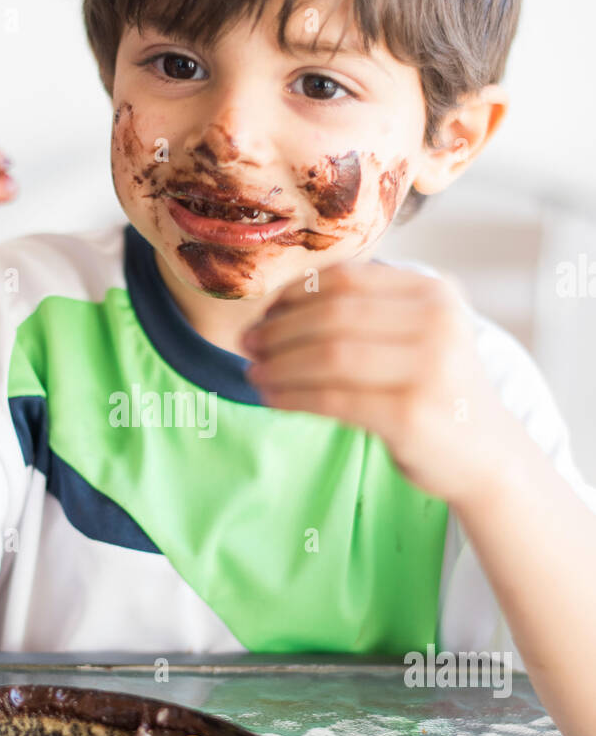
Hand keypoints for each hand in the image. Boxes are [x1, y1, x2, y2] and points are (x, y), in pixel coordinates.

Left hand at [241, 260, 518, 506]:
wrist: (486, 456)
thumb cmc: (436, 392)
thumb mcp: (419, 336)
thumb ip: (368, 313)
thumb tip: (276, 308)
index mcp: (436, 292)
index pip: (347, 280)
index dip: (295, 294)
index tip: (264, 314)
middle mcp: (437, 322)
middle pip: (333, 314)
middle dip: (279, 328)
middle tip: (247, 344)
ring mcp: (428, 367)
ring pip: (328, 355)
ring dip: (279, 364)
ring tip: (253, 372)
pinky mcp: (409, 413)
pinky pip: (331, 398)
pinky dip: (292, 396)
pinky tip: (271, 398)